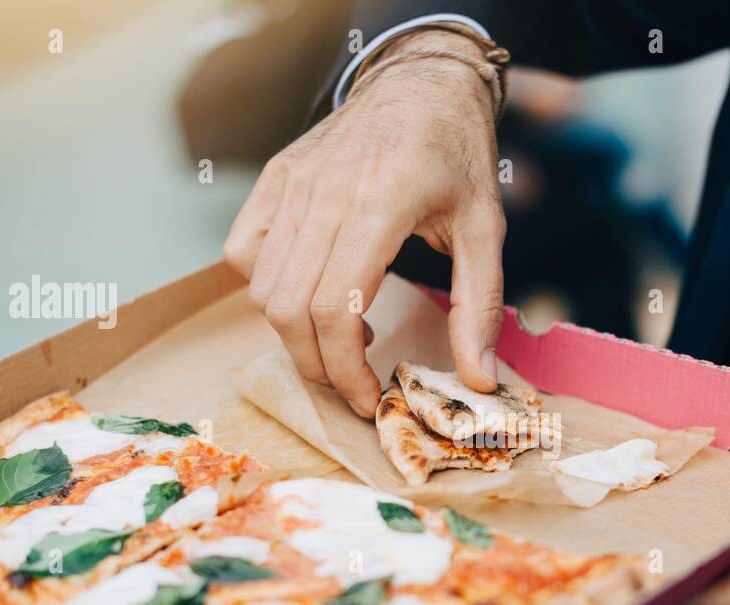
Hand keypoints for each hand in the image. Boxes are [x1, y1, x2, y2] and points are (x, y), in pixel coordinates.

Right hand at [223, 29, 506, 415]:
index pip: (336, 309)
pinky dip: (265, 289)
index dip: (345, 369)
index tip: (369, 398)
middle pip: (290, 308)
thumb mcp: (486, 229)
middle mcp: (326, 192)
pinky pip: (243, 252)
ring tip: (340, 339)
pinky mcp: (275, 178)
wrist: (423, 82)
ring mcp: (293, 183)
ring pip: (262, 286)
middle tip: (353, 384)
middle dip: (318, 365)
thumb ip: (479, 306)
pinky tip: (310, 294)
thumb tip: (478, 377)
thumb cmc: (458, 156)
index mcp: (382, 204)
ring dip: (293, 334)